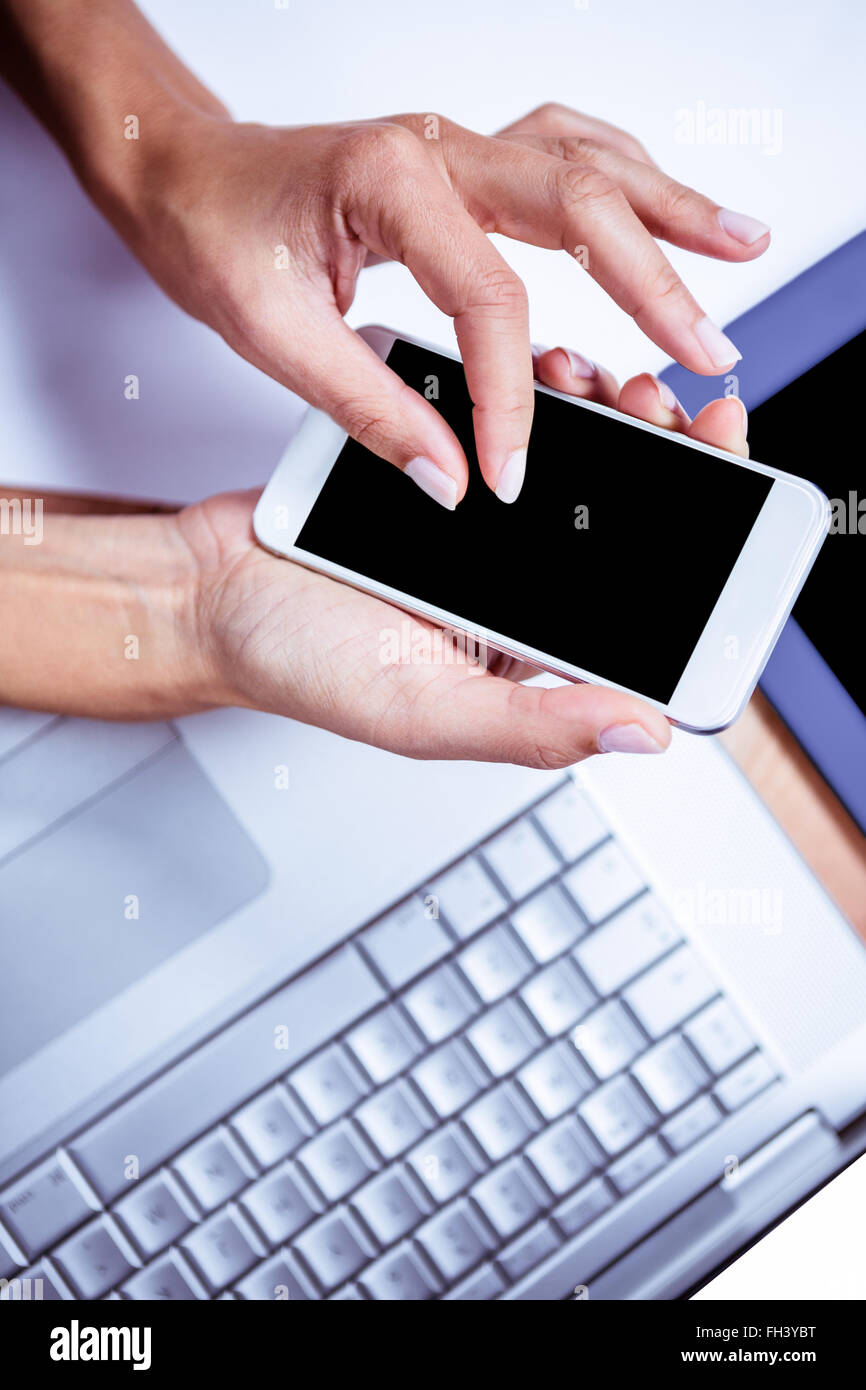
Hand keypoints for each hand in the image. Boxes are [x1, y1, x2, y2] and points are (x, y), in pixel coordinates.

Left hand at [120, 102, 766, 508]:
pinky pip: (567, 154)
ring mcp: (459, 148)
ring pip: (591, 162)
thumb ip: (367, 410)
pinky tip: (661, 211)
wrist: (181, 172)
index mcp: (389, 186)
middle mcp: (439, 152)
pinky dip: (628, 183)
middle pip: (580, 204)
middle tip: (707, 350)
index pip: (487, 298)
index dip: (512, 394)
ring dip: (668, 209)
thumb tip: (445, 475)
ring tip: (738, 250)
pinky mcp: (464, 162)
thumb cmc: (214, 232)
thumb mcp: (273, 337)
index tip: (515, 468)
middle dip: (655, 282)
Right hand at [181, 359, 748, 766]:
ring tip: (614, 385)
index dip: (699, 543)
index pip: (646, 601)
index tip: (730, 482)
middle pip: (622, 522)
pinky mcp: (439, 475)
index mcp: (534, 654)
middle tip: (680, 414)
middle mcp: (518, 590)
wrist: (207, 591)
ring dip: (607, 418)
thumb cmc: (302, 665)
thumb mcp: (424, 713)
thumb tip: (646, 732)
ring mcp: (480, 531)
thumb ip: (534, 727)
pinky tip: (547, 371)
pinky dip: (533, 394)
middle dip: (667, 462)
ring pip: (571, 466)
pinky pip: (503, 428)